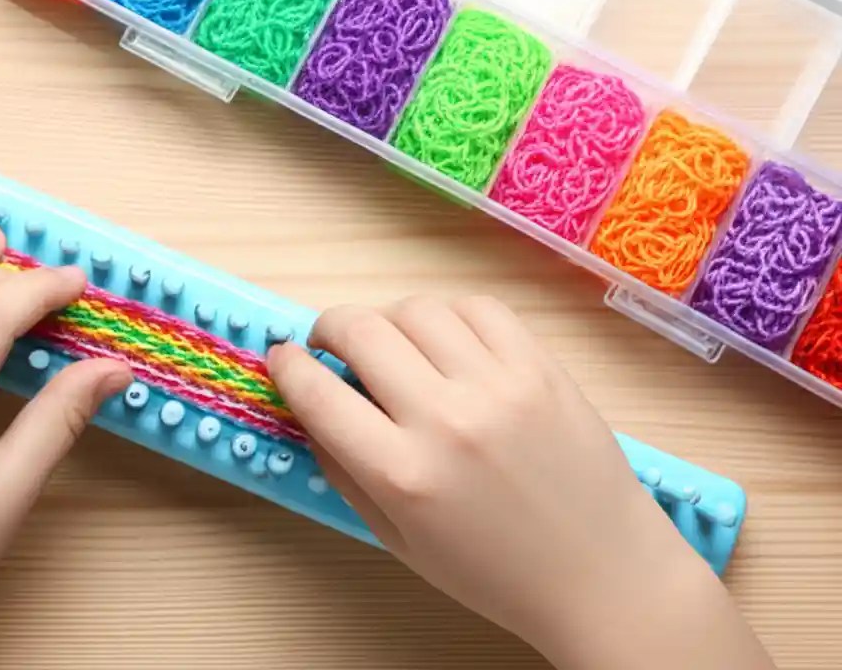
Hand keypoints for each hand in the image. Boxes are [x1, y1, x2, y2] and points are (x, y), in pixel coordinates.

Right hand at [267, 296, 774, 669]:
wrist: (601, 576)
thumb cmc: (494, 571)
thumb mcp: (398, 538)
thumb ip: (345, 470)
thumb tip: (309, 407)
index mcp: (402, 474)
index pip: (317, 393)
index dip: (287, 365)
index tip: (284, 358)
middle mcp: (446, 420)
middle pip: (360, 330)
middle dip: (329, 327)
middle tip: (330, 343)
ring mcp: (500, 386)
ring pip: (417, 309)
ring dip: (388, 319)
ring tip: (392, 344)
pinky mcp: (543, 369)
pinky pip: (479, 308)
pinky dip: (448, 314)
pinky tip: (445, 340)